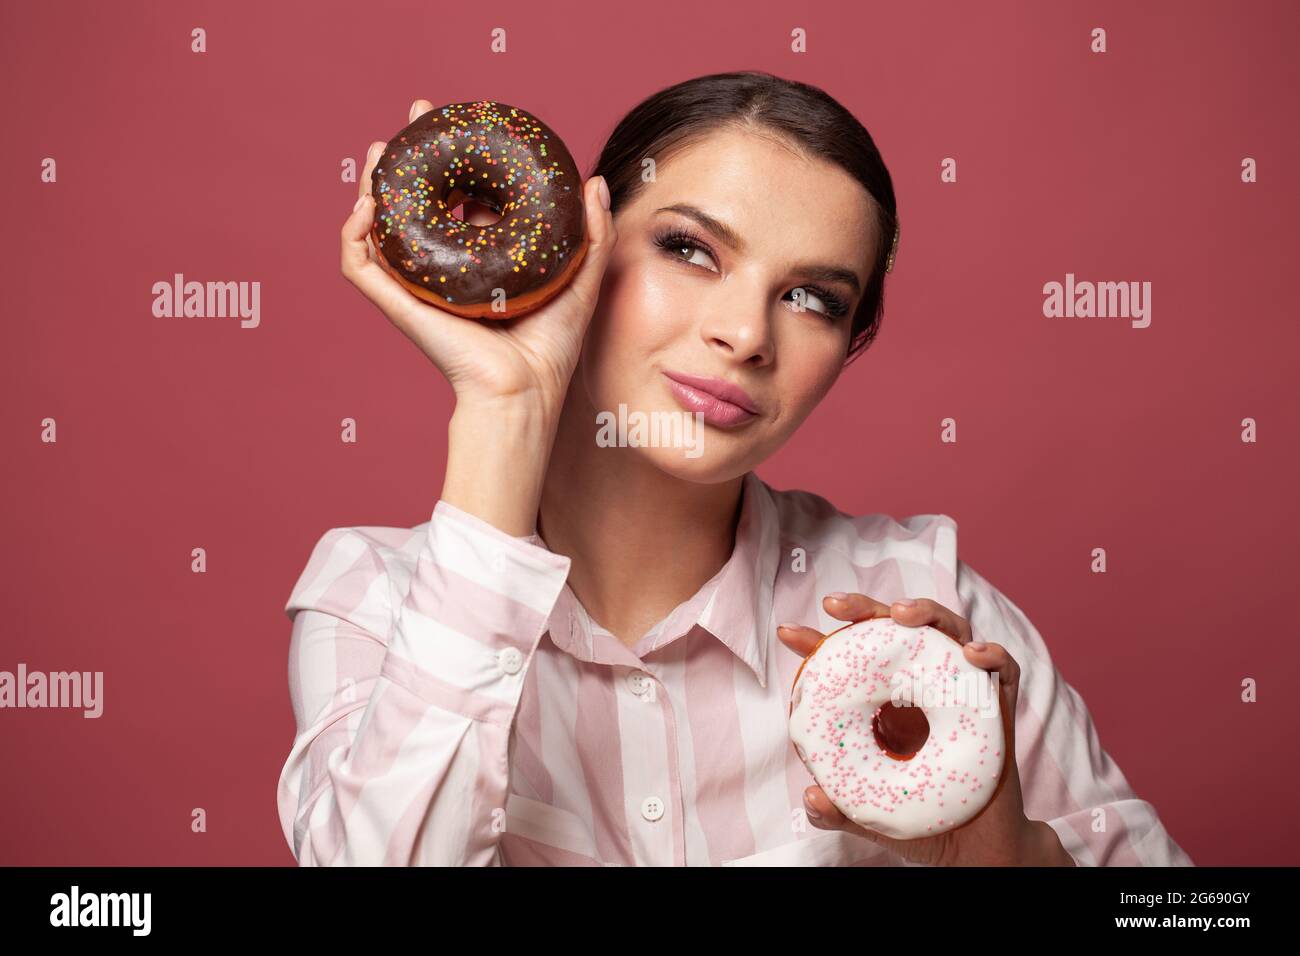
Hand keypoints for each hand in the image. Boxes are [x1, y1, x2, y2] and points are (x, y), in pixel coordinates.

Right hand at [340, 99, 617, 410]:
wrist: (525, 389)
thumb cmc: (552, 345)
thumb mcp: (581, 279)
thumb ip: (592, 234)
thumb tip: (590, 180)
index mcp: (481, 256)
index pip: (461, 193)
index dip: (456, 154)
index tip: (460, 118)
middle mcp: (445, 265)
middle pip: (418, 198)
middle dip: (411, 153)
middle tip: (417, 114)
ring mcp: (417, 282)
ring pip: (381, 223)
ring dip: (375, 182)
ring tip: (383, 149)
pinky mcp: (398, 303)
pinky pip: (360, 264)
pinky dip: (353, 233)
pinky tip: (367, 205)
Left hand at [778, 593, 1074, 865]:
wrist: (975, 851)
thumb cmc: (922, 824)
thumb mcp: (870, 813)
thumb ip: (838, 809)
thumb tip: (813, 797)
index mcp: (887, 703)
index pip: (856, 658)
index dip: (821, 641)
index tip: (789, 633)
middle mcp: (924, 688)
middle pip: (900, 629)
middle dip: (866, 608)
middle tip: (835, 607)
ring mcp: (963, 691)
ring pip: (952, 632)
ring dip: (928, 613)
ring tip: (900, 614)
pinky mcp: (1000, 709)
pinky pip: (1005, 671)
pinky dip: (993, 654)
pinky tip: (972, 654)